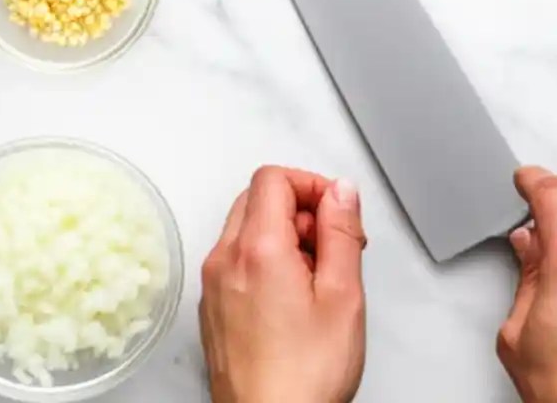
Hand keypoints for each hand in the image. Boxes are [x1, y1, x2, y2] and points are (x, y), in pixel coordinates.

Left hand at [200, 166, 366, 402]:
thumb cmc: (304, 376)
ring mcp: (214, 286)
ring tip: (317, 278)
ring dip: (283, 237)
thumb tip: (340, 192)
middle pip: (257, 199)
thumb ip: (342, 232)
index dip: (311, 185)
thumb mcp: (343, 295)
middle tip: (333, 245)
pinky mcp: (213, 308)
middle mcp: (225, 262)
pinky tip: (294, 299)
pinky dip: (266, 262)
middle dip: (300, 210)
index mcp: (257, 250)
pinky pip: (237, 262)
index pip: (273, 178)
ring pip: (246, 230)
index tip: (336, 211)